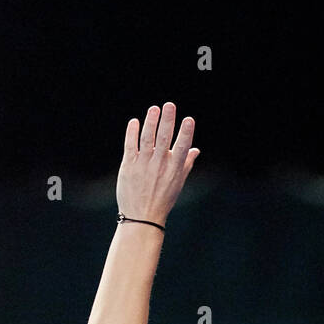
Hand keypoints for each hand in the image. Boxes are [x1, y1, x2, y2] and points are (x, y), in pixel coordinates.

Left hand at [116, 102, 198, 225]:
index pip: (181, 148)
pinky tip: (135, 122)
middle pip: (164, 139)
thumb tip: (195, 149)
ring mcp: (143, 165)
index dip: (186, 133)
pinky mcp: (128, 167)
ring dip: (151, 122)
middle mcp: (159, 166)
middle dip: (167, 121)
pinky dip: (132, 133)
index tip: (188, 119)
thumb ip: (186, 164)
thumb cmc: (162, 200)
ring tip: (154, 109)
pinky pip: (130, 145)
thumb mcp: (177, 183)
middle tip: (169, 105)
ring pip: (147, 139)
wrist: (141, 218)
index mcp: (173, 170)